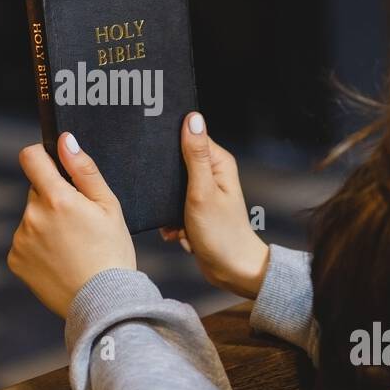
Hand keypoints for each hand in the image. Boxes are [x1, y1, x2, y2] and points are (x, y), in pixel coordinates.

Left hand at [8, 133, 135, 317]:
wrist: (103, 302)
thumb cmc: (112, 252)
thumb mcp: (109, 206)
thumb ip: (84, 169)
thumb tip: (65, 140)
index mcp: (56, 198)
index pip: (31, 157)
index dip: (42, 155)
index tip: (53, 164)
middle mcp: (32, 216)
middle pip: (37, 191)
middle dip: (53, 198)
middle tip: (79, 221)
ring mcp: (21, 239)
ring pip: (32, 217)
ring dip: (46, 223)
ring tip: (72, 245)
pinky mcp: (15, 259)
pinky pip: (25, 241)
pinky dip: (39, 246)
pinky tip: (60, 259)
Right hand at [161, 112, 269, 298]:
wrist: (231, 270)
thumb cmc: (221, 233)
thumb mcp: (202, 191)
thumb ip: (194, 155)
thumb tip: (192, 118)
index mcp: (218, 162)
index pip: (189, 137)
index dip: (171, 144)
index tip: (158, 157)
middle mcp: (212, 174)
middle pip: (177, 163)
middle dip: (166, 183)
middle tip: (168, 198)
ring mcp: (203, 193)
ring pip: (170, 188)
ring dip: (168, 207)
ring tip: (177, 222)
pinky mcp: (195, 210)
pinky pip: (172, 208)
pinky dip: (172, 221)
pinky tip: (178, 233)